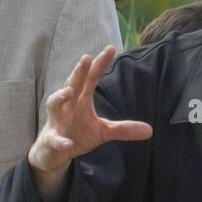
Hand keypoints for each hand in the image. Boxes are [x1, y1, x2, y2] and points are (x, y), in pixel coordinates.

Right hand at [28, 45, 152, 173]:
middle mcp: (67, 106)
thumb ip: (123, 129)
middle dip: (78, 72)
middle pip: (71, 84)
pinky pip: (54, 139)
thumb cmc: (77, 134)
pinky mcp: (51, 139)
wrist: (53, 153)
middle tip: (85, 58)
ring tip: (69, 92)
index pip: (91, 78)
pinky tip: (67, 143)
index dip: (99, 64)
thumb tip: (150, 130)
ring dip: (60, 97)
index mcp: (81, 100)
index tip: (110, 48)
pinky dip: (59, 141)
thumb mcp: (103, 131)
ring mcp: (57, 121)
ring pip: (54, 105)